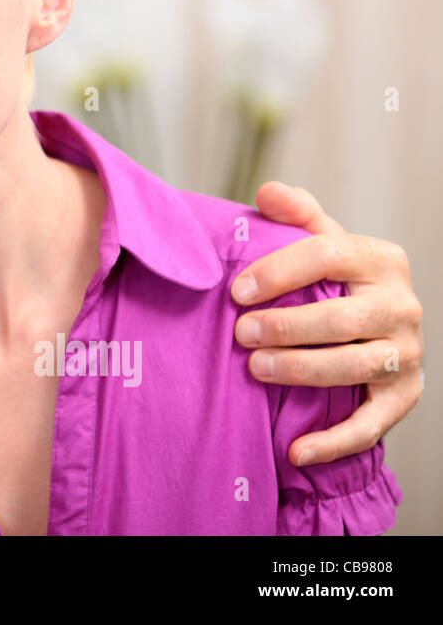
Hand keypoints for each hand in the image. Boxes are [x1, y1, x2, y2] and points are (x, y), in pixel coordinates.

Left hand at [232, 181, 422, 467]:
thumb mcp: (321, 240)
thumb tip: (267, 192)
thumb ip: (296, 214)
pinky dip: (333, 442)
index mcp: (379, 259)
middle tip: (239, 333)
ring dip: (301, 371)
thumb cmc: (334, 280)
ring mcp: (407, 353)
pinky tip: (295, 450)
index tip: (235, 290)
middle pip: (342, 317)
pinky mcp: (404, 397)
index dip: (278, 272)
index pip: (327, 256)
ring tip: (255, 369)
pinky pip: (370, 424)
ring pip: (354, 366)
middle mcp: (401, 305)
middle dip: (286, 327)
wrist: (375, 326)